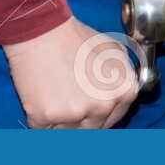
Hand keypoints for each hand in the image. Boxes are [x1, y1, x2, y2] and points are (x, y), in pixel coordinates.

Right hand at [2, 16, 137, 128]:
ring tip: (54, 95)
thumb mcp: (115, 53)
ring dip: (59, 122)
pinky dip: (40, 120)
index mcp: (125, 91)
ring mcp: (76, 112)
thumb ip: (122, 80)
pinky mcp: (47, 116)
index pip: (113, 120)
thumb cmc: (76, 39)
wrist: (44, 30)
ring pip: (67, 133)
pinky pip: (43, 132)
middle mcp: (104, 105)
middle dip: (79, 120)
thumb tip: (116, 102)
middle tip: (67, 99)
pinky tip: (40, 98)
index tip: (86, 107)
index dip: (97, 114)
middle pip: (91, 130)